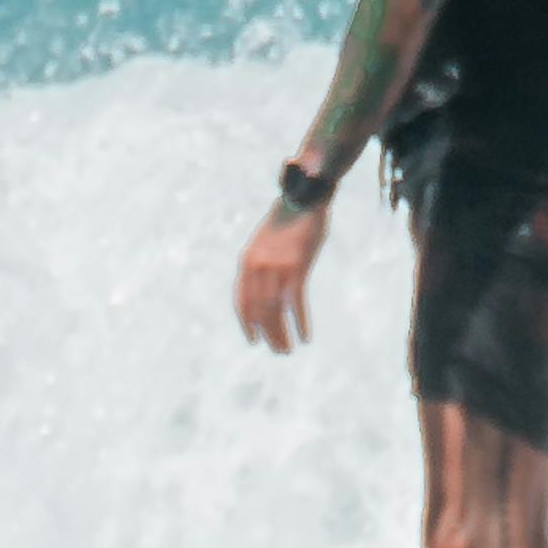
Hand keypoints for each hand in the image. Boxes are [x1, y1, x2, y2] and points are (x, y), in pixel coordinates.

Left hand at [236, 193, 331, 353]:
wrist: (302, 197)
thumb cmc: (287, 219)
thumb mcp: (265, 243)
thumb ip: (261, 264)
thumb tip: (263, 288)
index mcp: (246, 262)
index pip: (241, 301)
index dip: (246, 323)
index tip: (252, 340)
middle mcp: (256, 268)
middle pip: (258, 311)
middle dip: (267, 334)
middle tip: (279, 351)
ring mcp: (275, 268)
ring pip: (274, 312)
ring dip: (281, 334)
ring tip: (288, 349)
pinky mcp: (296, 267)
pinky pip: (295, 303)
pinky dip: (300, 323)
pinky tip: (305, 336)